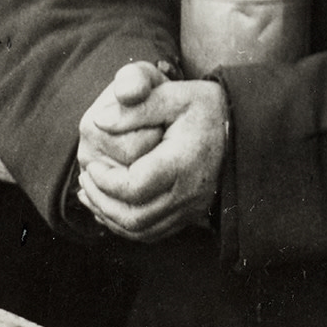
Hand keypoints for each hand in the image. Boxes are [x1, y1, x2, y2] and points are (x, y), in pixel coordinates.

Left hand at [77, 77, 229, 243]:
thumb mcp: (175, 94)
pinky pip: (152, 233)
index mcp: (183, 163)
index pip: (134, 187)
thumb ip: (138, 106)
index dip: (105, 181)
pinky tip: (110, 207)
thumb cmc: (205, 108)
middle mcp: (188, 193)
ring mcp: (190, 208)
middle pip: (134, 216)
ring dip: (110, 216)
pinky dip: (125, 225)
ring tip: (91, 194)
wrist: (241, 126)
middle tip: (86, 180)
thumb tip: (100, 121)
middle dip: (102, 202)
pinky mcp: (189, 215)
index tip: (91, 165)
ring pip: (140, 230)